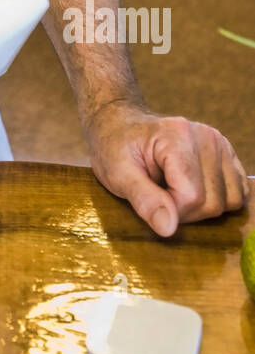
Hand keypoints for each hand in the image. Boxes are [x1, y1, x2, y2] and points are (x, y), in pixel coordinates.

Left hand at [84, 100, 250, 236]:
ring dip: (202, 206)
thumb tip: (169, 229)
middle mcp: (206, 136)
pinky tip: (191, 187)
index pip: (192, 196)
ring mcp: (220, 142)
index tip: (149, 197)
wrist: (120, 124)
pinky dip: (219, 199)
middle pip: (214, 202)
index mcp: (178, 136)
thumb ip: (145, 201)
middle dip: (185, 210)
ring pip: (231, 200)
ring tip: (173, 189)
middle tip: (159, 193)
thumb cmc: (114, 147)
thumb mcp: (118, 174)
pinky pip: (239, 191)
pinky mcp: (227, 152)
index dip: (170, 210)